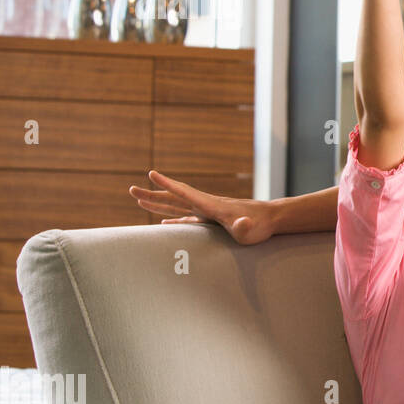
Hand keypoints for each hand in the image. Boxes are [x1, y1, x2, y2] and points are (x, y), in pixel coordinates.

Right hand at [128, 171, 275, 245]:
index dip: (168, 184)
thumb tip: (242, 224)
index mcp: (211, 205)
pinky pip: (188, 217)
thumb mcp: (251, 230)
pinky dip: (174, 218)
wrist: (272, 218)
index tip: (151, 173)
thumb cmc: (261, 226)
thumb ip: (244, 227)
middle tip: (131, 190)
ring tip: (140, 200)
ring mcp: (208, 211)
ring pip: (178, 205)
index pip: (185, 193)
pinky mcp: (212, 219)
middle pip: (175, 197)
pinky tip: (164, 223)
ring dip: (159, 204)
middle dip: (153, 194)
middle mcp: (207, 205)